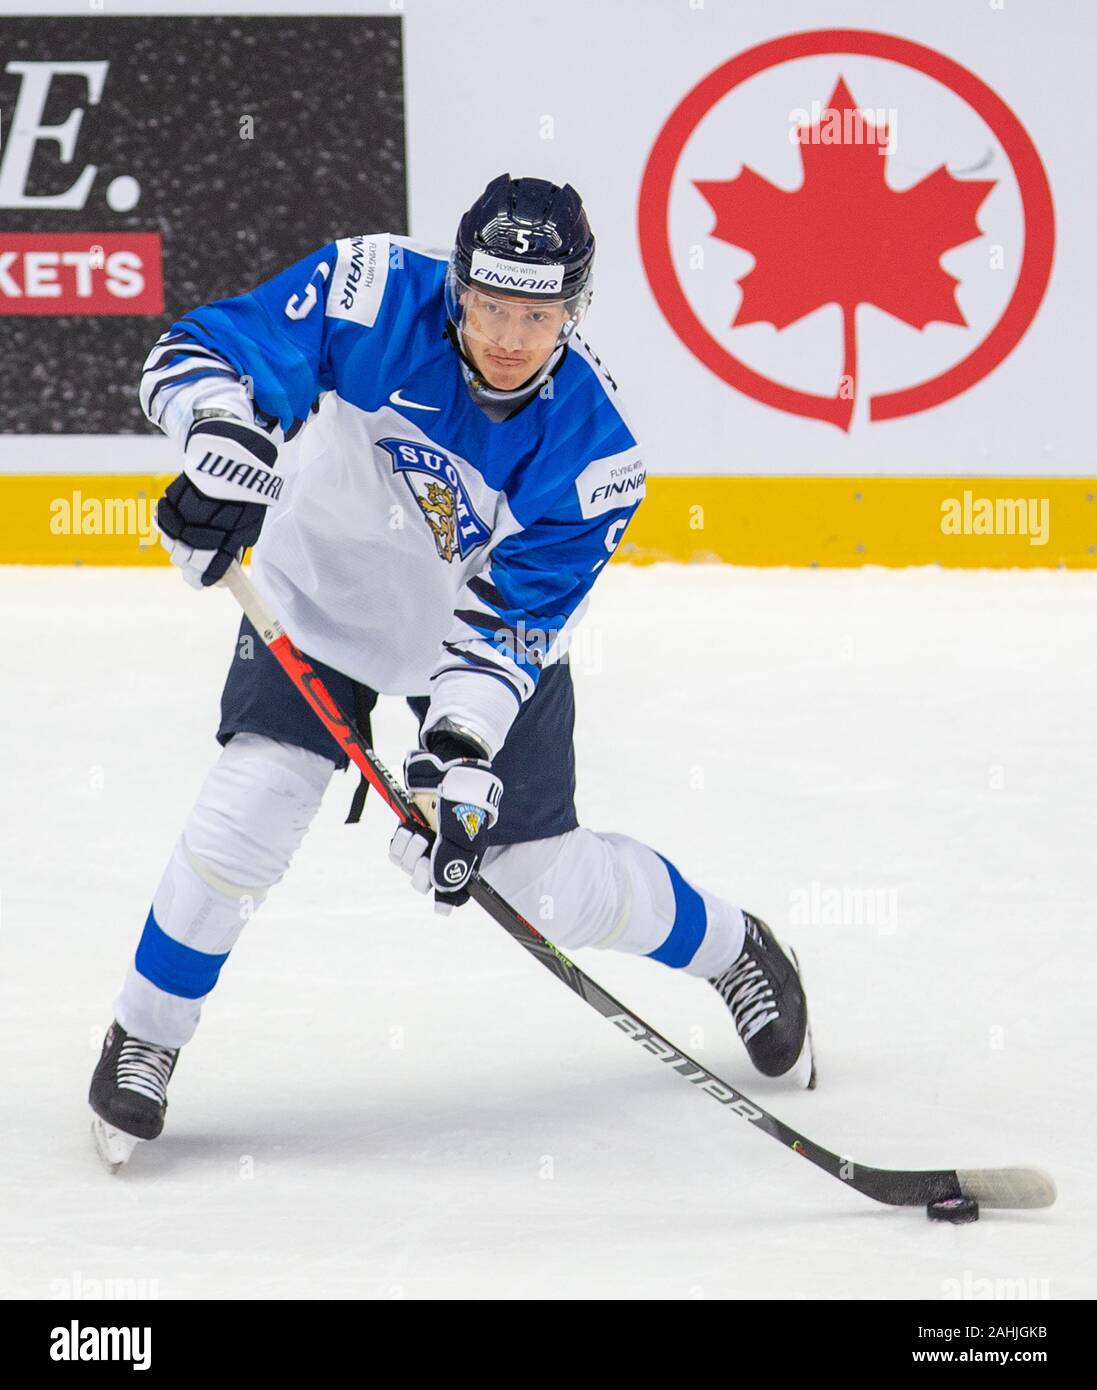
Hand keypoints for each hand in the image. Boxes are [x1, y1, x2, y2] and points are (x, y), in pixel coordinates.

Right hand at [157, 413, 281, 587]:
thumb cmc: (247, 495)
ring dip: (176, 548)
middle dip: (190, 566)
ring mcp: (190, 506)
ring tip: (182, 550)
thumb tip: (225, 569)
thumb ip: (236, 546)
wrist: (235, 456)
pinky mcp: (178, 493)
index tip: (204, 583)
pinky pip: (165, 517)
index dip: (208, 576)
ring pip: (173, 538)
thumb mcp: (251, 523)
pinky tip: (173, 531)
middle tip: (191, 571)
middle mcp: (209, 520)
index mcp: (233, 530)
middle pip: (189, 554)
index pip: (215, 563)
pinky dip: (167, 527)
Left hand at [388, 748, 502, 913]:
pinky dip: (400, 841)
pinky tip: (410, 827)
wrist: (444, 769)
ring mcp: (426, 842)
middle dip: (423, 870)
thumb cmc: (460, 803)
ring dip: (411, 851)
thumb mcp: (460, 835)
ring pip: (408, 866)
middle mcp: (444, 854)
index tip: (440, 907)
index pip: (457, 891)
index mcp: (465, 858)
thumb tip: (442, 890)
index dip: (448, 900)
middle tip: (427, 855)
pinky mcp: (409, 830)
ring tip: (420, 832)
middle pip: (427, 882)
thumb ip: (452, 864)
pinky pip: (396, 851)